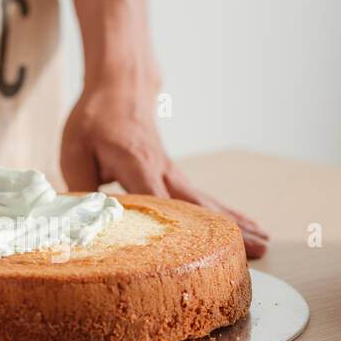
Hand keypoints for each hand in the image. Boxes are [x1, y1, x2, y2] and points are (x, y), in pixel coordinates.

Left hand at [60, 83, 268, 257]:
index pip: (162, 204)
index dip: (180, 231)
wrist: (119, 85)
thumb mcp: (75, 152)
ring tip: (265, 244)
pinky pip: (203, 198)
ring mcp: (173, 172)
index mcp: (139, 166)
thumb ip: (81, 191)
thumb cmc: (95, 119)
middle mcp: (164, 170)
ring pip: (209, 203)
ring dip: (237, 224)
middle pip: (201, 207)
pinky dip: (226, 213)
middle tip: (260, 250)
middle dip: (229, 230)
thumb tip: (81, 224)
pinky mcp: (174, 174)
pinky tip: (247, 225)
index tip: (199, 254)